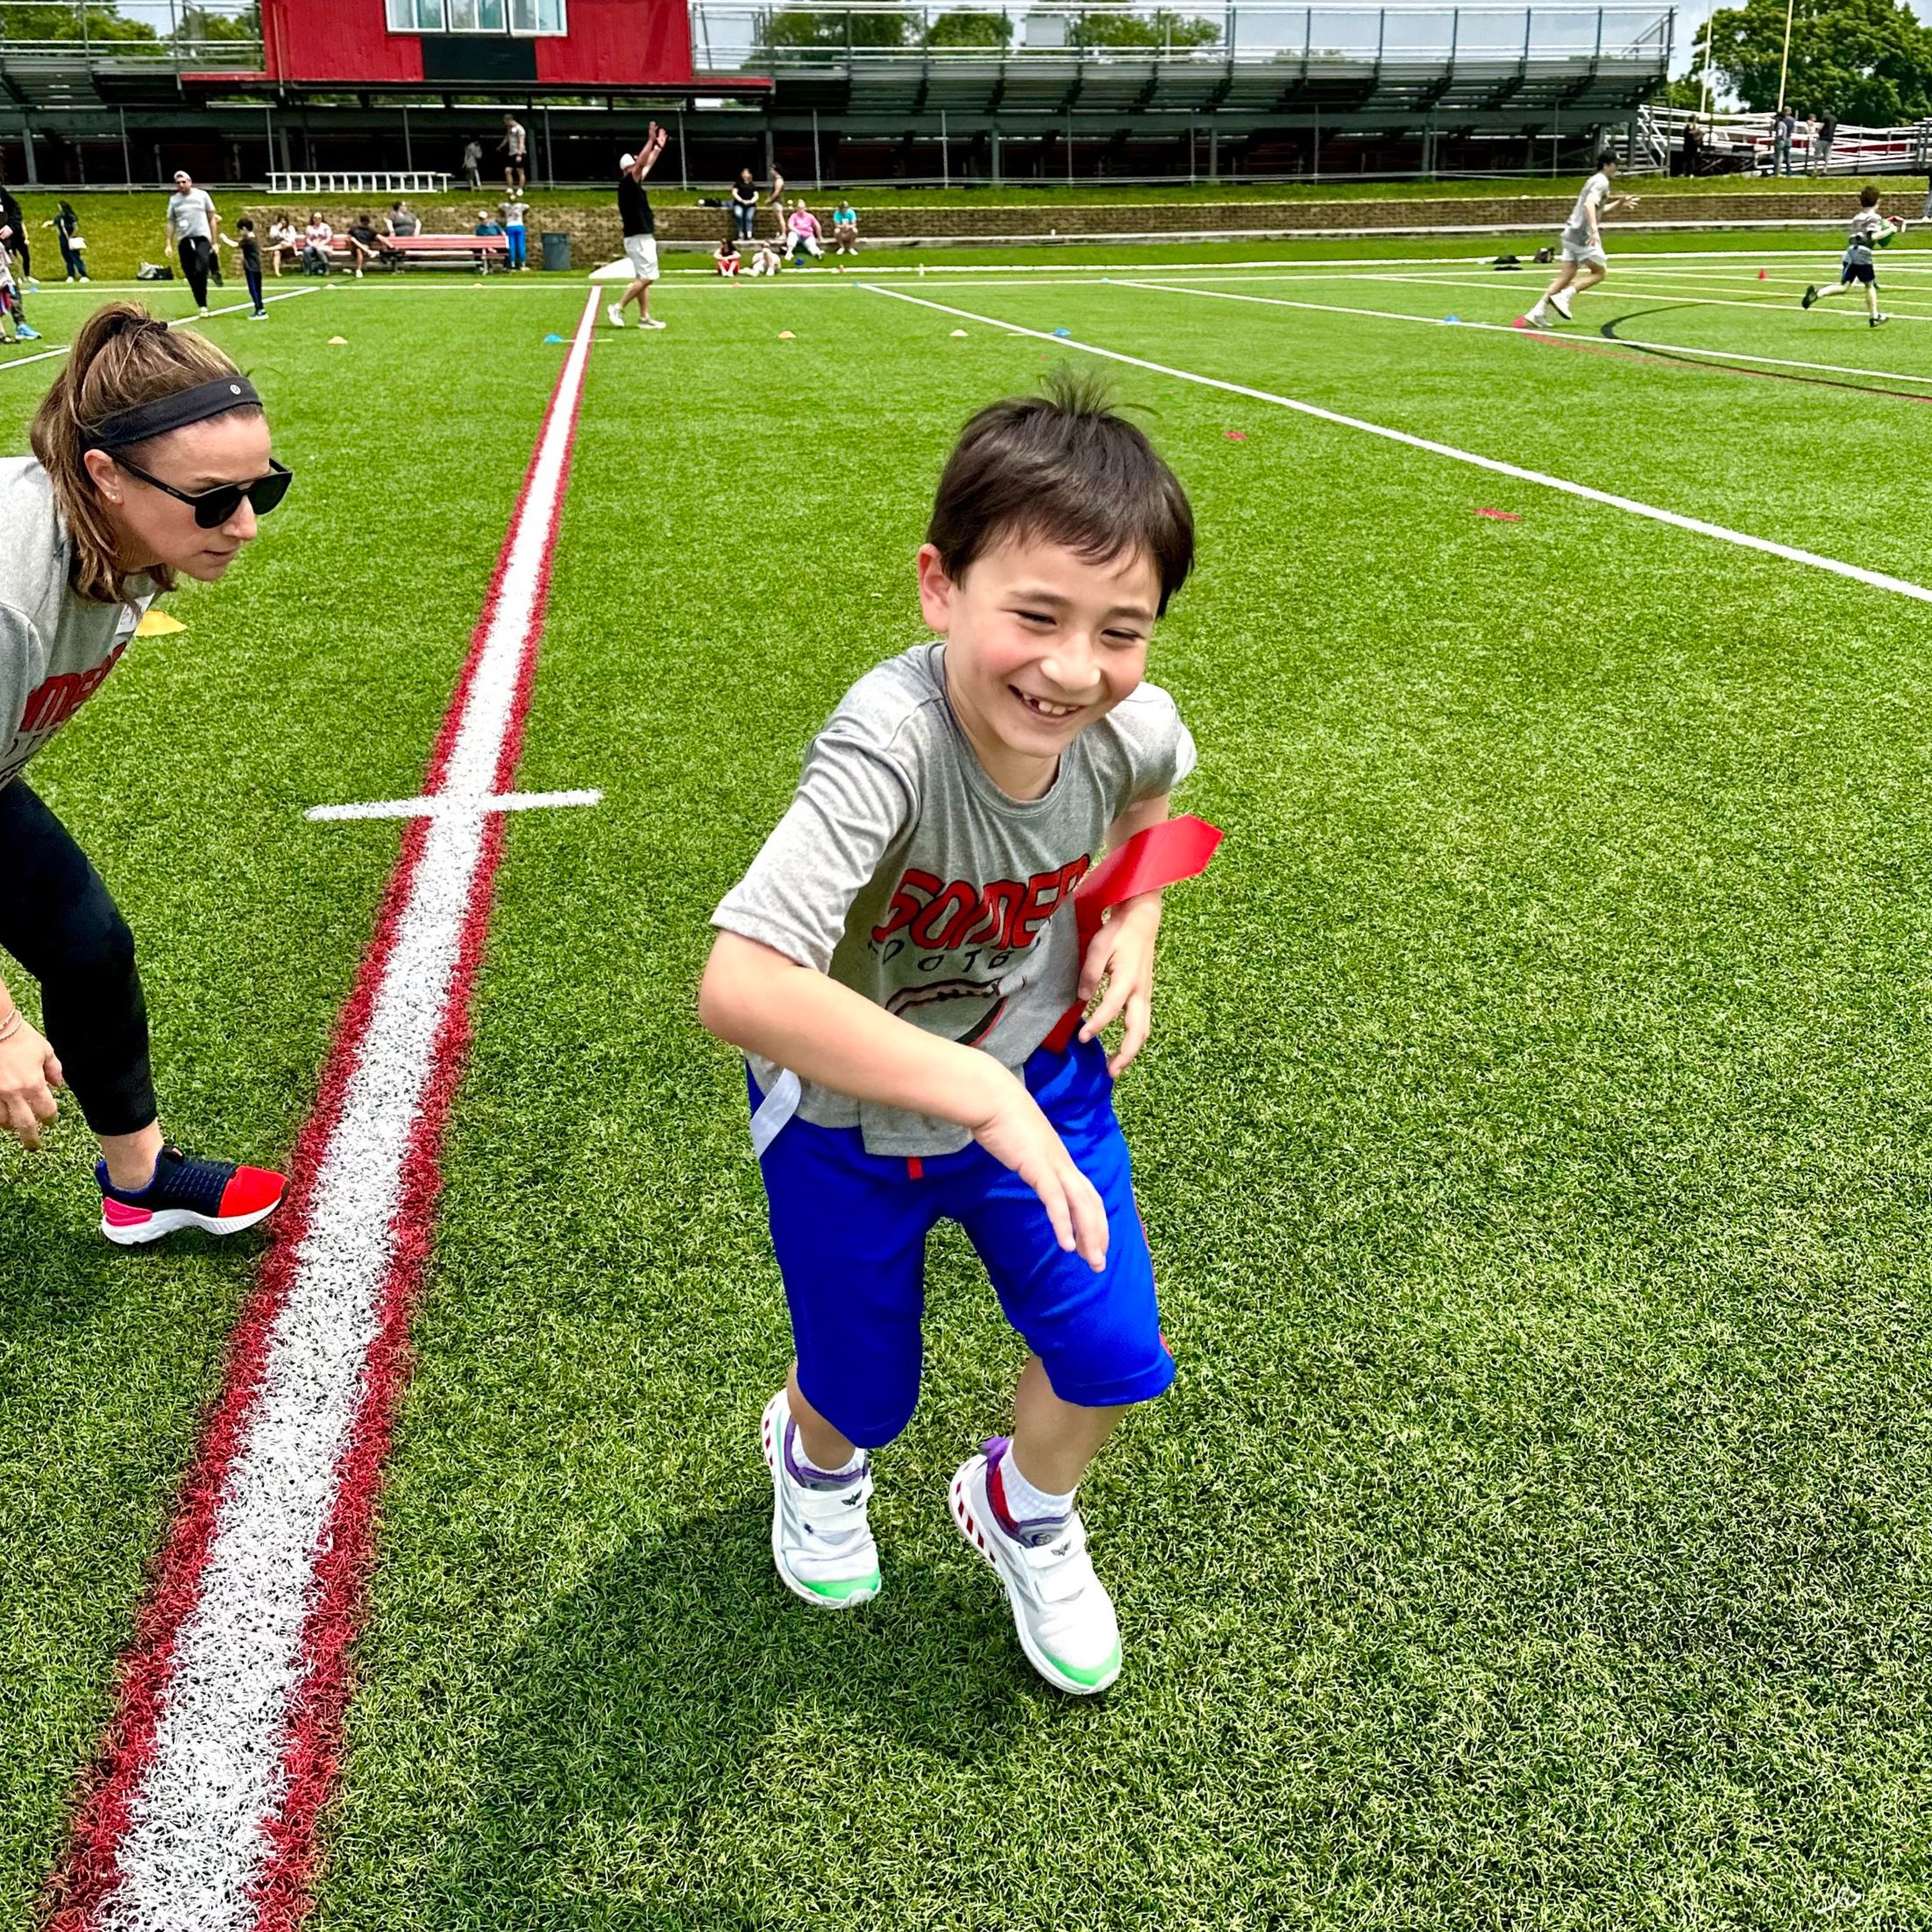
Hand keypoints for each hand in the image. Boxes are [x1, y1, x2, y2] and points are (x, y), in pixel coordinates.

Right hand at [0, 1015, 63, 1150]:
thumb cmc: (19, 1036)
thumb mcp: (44, 1050)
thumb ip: (54, 1070)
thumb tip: (59, 1085)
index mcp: (33, 1084)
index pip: (46, 1110)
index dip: (50, 1119)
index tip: (51, 1122)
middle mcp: (14, 1093)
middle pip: (25, 1125)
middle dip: (31, 1138)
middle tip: (34, 1145)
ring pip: (2, 1121)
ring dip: (10, 1126)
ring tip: (14, 1128)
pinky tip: (1, 1117)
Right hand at [968, 1074, 1108, 1270]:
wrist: (992, 1098)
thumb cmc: (1001, 1117)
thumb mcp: (1021, 1142)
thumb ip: (1028, 1155)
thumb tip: (1025, 1162)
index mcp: (1060, 1159)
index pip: (1088, 1194)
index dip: (1096, 1220)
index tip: (1095, 1244)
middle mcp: (1063, 1163)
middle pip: (1092, 1203)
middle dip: (1099, 1235)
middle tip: (1099, 1264)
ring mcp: (1053, 1164)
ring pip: (1082, 1205)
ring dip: (1089, 1236)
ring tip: (1092, 1261)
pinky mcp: (1037, 1167)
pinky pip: (1056, 1201)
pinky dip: (1063, 1224)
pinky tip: (1066, 1246)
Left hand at [1075, 896, 1160, 1076]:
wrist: (1142, 921)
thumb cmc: (1118, 933)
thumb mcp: (1098, 946)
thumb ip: (1089, 973)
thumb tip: (1082, 998)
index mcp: (1128, 978)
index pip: (1111, 1007)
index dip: (1097, 1024)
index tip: (1082, 1037)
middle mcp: (1140, 991)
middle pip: (1138, 1030)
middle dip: (1125, 1053)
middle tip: (1110, 1072)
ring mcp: (1145, 995)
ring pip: (1143, 1030)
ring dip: (1131, 1052)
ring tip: (1116, 1068)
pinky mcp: (1145, 996)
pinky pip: (1142, 1023)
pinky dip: (1133, 1040)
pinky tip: (1122, 1050)